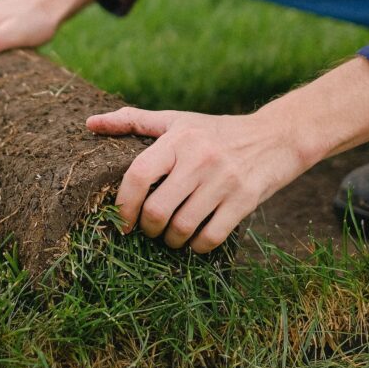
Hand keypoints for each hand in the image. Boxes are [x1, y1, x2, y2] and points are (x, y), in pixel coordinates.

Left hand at [87, 107, 312, 252]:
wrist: (278, 136)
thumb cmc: (217, 131)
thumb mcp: (177, 121)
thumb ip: (133, 121)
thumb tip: (90, 123)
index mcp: (178, 139)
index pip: (138, 175)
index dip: (124, 204)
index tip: (122, 220)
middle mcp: (200, 158)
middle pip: (157, 210)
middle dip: (147, 229)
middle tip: (149, 229)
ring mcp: (224, 180)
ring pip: (182, 228)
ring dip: (171, 241)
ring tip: (170, 237)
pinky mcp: (245, 200)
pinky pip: (211, 237)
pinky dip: (197, 247)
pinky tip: (195, 241)